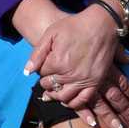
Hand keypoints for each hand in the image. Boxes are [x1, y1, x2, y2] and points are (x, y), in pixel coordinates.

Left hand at [25, 7, 128, 127]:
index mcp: (57, 62)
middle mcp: (70, 74)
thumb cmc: (75, 26)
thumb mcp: (51, 33)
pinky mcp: (96, 82)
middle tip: (47, 79)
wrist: (102, 24)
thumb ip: (37, 53)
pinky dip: (74, 103)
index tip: (45, 65)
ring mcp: (84, 80)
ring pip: (65, 97)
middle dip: (47, 83)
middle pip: (51, 86)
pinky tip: (68, 100)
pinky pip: (83, 100)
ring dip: (56, 96)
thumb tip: (27, 72)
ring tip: (53, 92)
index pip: (42, 73)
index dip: (42, 69)